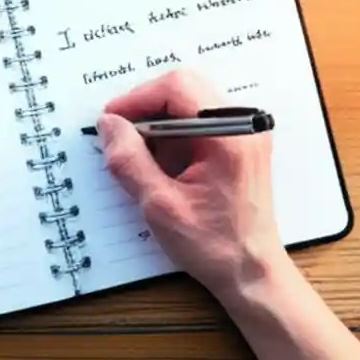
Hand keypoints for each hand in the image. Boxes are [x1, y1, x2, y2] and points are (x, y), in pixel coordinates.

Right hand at [98, 70, 283, 296]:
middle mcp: (244, 126)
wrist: (251, 273)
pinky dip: (173, 135)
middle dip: (146, 109)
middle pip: (183, 88)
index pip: (177, 87)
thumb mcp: (160, 205)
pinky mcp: (239, 144)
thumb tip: (108, 125)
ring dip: (159, 124)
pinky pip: (199, 121)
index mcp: (230, 136)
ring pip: (189, 102)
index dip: (137, 98)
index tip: (112, 121)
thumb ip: (130, 161)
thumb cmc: (215, 246)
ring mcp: (244, 133)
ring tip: (146, 160)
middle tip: (122, 137)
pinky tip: (164, 166)